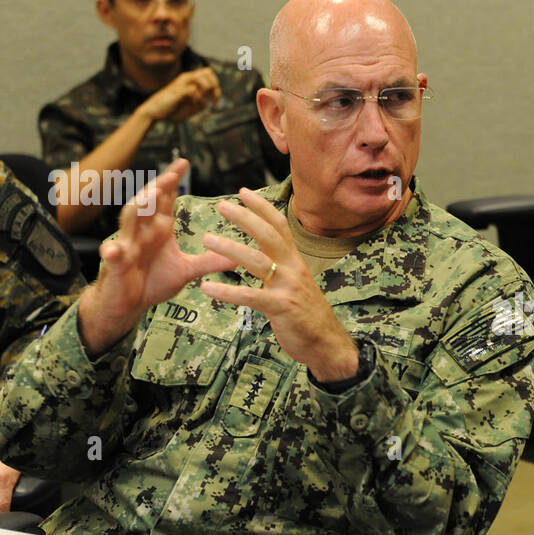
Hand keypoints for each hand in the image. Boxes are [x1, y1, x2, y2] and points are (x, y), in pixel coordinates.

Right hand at [78, 159, 236, 354]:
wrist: (126, 305)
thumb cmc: (152, 282)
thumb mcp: (186, 271)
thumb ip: (209, 261)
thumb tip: (238, 255)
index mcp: (158, 229)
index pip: (165, 199)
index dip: (172, 180)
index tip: (184, 162)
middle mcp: (142, 232)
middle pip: (148, 203)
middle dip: (159, 187)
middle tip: (171, 175)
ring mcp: (127, 246)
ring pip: (130, 221)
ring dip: (139, 207)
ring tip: (151, 196)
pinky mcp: (116, 266)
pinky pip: (113, 256)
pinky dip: (112, 251)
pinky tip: (114, 250)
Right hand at [136, 68, 221, 122]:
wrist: (154, 111)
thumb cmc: (172, 110)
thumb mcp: (191, 107)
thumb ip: (201, 103)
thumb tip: (210, 100)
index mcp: (190, 81)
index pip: (209, 74)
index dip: (216, 86)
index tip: (215, 101)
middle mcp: (186, 79)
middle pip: (209, 73)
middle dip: (215, 87)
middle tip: (214, 101)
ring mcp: (182, 83)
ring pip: (203, 79)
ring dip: (206, 92)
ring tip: (201, 104)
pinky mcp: (178, 90)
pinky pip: (194, 90)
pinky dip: (198, 99)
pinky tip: (193, 105)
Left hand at [199, 188, 358, 381]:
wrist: (326, 342)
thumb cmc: (307, 313)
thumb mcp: (296, 282)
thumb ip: (281, 266)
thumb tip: (265, 251)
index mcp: (295, 260)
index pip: (280, 226)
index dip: (262, 207)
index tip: (243, 191)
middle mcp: (293, 268)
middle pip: (269, 235)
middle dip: (245, 218)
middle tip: (222, 206)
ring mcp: (288, 287)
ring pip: (258, 261)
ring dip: (230, 248)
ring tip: (207, 239)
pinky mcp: (281, 308)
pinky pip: (251, 297)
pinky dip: (227, 292)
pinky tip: (207, 288)